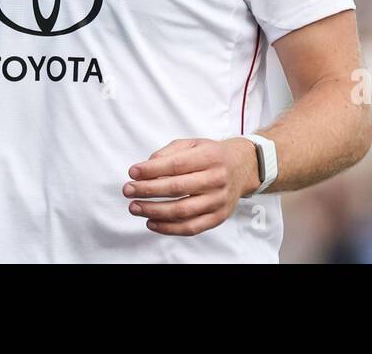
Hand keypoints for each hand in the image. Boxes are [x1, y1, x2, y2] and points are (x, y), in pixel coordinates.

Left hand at [123, 137, 259, 235]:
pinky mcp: (218, 217)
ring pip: (182, 211)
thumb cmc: (212, 155)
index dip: (152, 170)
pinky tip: (151, 222)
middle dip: (147, 190)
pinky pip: (191, 228)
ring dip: (154, 211)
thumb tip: (147, 165)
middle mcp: (217, 179)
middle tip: (128, 190)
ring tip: (134, 207)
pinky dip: (168, 228)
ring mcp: (219, 201)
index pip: (176, 165)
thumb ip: (170, 152)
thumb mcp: (193, 143)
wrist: (243, 168)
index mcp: (210, 157)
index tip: (132, 172)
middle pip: (177, 188)